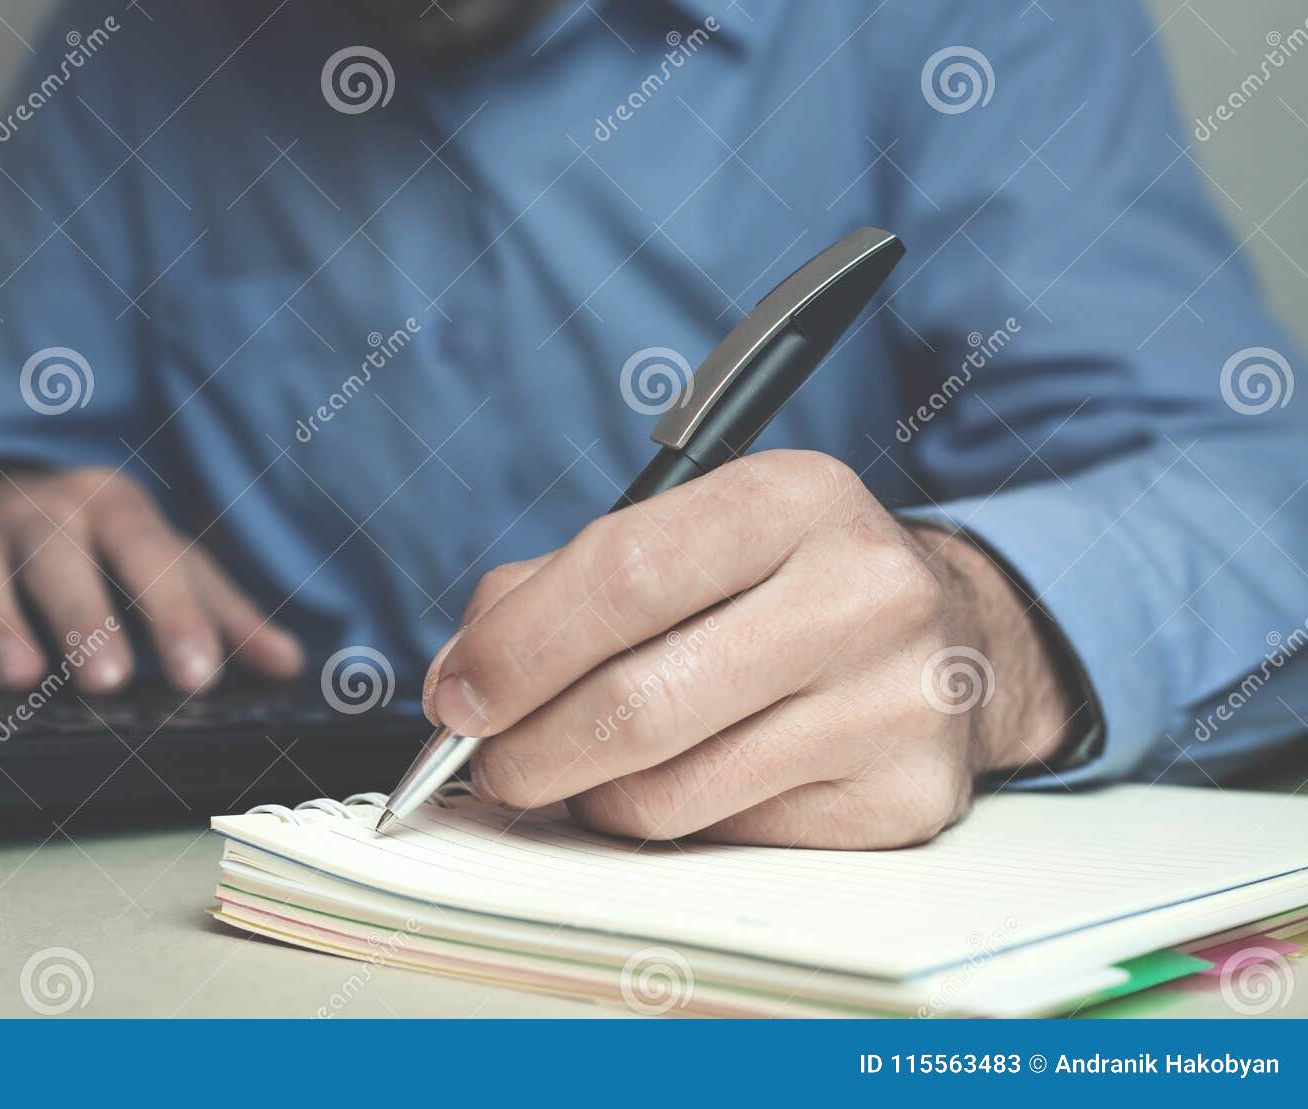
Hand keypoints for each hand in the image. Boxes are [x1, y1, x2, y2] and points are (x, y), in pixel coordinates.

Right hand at [0, 466, 302, 692]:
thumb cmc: (102, 542)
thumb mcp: (168, 562)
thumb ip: (224, 613)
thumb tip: (289, 663)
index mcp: (115, 509)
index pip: (150, 556)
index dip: (176, 614)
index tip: (200, 675)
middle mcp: (45, 516)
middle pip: (61, 562)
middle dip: (85, 620)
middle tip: (110, 681)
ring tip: (17, 680)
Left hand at [422, 450, 1080, 847]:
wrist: (950, 638)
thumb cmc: (782, 584)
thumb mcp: (686, 536)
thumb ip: (557, 588)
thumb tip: (462, 677)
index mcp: (793, 498)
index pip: (623, 574)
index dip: (516, 649)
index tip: (459, 695)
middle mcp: (861, 593)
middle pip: (637, 702)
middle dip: (526, 750)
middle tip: (489, 762)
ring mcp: (893, 703)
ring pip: (668, 794)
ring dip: (587, 797)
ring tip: (576, 772)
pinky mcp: (901, 798)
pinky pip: (725, 840)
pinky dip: (668, 825)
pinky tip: (675, 782)